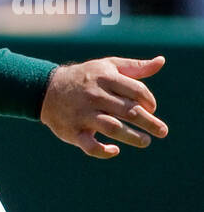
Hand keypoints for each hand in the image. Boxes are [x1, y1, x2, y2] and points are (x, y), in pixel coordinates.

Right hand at [40, 55, 167, 158]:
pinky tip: (114, 150)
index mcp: (105, 78)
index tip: (151, 108)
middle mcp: (94, 95)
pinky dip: (103, 150)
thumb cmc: (86, 77)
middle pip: (128, 110)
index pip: (136, 91)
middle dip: (149, 122)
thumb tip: (161, 61)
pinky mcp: (73, 131)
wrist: (47, 88)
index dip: (149, 101)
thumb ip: (135, 67)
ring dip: (132, 137)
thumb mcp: (108, 67)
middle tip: (162, 131)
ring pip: (112, 127)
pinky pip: (89, 145)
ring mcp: (83, 114)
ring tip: (146, 141)